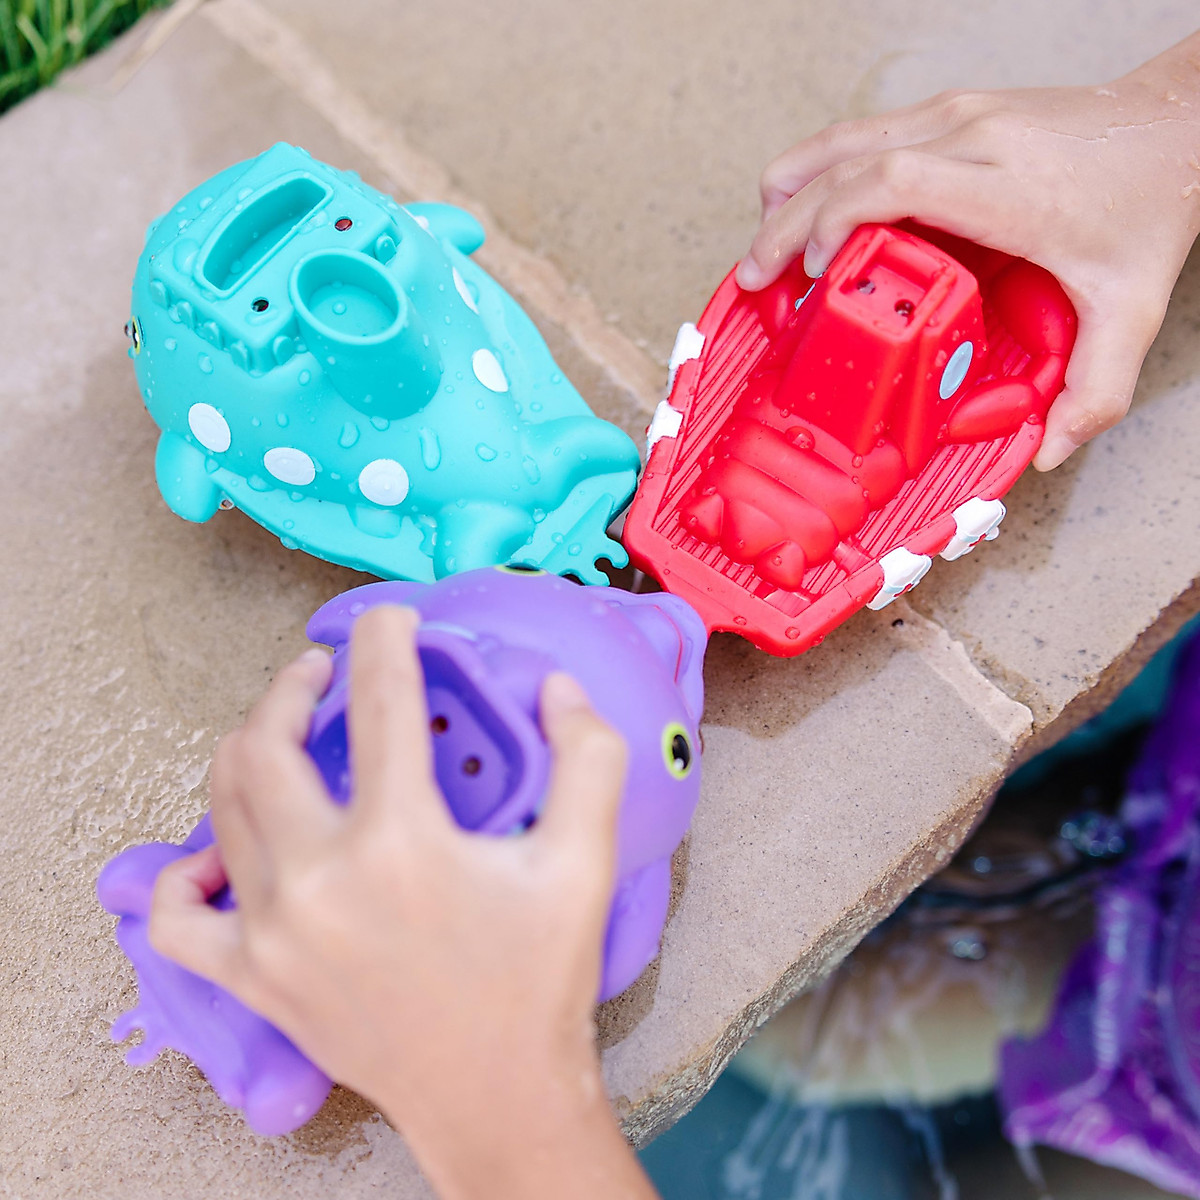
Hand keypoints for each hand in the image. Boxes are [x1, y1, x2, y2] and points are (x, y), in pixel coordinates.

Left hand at [148, 607, 655, 1199]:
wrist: (495, 1097)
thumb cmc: (538, 980)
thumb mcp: (585, 863)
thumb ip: (588, 759)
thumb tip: (558, 687)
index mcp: (400, 842)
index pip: (379, 702)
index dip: (385, 641)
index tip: (391, 619)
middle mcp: (318, 880)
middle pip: (264, 744)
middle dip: (291, 685)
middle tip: (322, 670)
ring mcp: (272, 932)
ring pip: (221, 807)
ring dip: (248, 749)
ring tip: (284, 731)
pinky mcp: (251, 976)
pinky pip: (179, 914)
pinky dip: (187, 870)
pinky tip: (225, 849)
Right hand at [736, 32, 1199, 469]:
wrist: (1178, 125)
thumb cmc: (1147, 203)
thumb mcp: (1132, 309)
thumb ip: (1096, 390)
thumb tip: (1047, 449)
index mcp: (1008, 190)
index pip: (894, 183)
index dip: (835, 223)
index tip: (813, 274)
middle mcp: (976, 138)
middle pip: (851, 161)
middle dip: (788, 220)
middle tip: (756, 274)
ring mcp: (961, 114)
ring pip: (846, 135)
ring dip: (792, 185)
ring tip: (761, 238)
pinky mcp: (954, 110)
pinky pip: (865, 128)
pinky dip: (820, 163)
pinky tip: (803, 197)